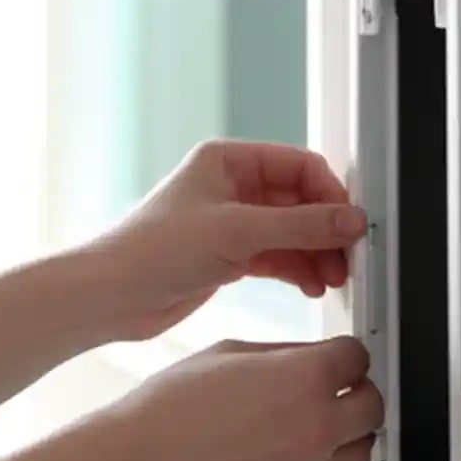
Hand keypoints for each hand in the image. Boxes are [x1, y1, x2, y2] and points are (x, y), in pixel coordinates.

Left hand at [88, 140, 366, 340]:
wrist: (109, 298)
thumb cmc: (150, 251)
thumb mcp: (236, 232)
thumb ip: (300, 226)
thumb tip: (350, 220)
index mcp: (228, 161)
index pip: (300, 166)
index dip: (330, 194)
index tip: (351, 222)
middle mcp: (232, 188)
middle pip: (301, 201)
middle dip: (326, 230)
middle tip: (347, 257)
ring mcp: (232, 223)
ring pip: (293, 233)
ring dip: (316, 254)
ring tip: (332, 279)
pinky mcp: (230, 257)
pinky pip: (279, 257)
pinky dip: (298, 271)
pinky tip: (312, 286)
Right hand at [107, 337, 381, 460]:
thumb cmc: (163, 418)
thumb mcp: (226, 356)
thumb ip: (283, 356)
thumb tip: (312, 358)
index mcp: (303, 380)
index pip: (357, 357)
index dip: (344, 354)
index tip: (337, 358)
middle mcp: (315, 430)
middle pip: (372, 406)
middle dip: (355, 393)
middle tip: (336, 391)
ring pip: (359, 453)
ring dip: (344, 436)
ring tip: (311, 429)